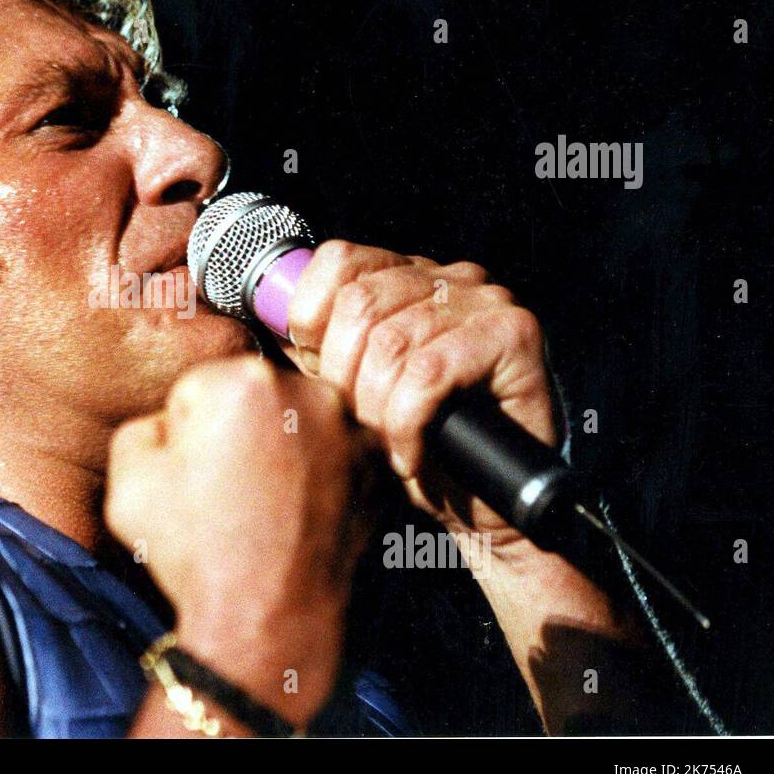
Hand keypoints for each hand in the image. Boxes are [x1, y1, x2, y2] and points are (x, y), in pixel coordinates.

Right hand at [105, 354, 383, 722]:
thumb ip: (145, 426)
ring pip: (302, 428)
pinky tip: (299, 522)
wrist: (269, 626)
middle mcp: (312, 393)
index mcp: (245, 379)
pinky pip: (340, 462)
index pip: (200, 388)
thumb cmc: (197, 554)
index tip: (194, 476)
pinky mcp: (384, 476)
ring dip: (285, 453)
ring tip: (266, 512)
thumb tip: (173, 425)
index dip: (186, 434)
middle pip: (258, 399)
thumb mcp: (129, 479)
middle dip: (241, 433)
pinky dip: (323, 482)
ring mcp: (357, 435)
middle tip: (230, 494)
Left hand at [282, 240, 557, 548]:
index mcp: (407, 277)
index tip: (316, 373)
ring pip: (390, 343)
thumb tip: (260, 318)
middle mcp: (449, 277)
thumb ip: (313, 350)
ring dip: (376, 411)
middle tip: (356, 425)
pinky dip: (408, 425)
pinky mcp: (513, 335)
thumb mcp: (349, 392)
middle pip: (357, 303)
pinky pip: (428, 374)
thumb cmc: (416, 451)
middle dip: (342, 377)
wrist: (485, 513)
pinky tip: (413, 454)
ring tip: (385, 446)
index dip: (310, 317)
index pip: (338, 260)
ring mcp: (485, 301)